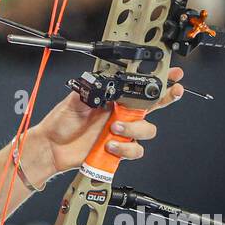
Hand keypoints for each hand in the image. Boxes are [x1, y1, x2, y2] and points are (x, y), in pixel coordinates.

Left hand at [24, 68, 184, 178]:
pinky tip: (110, 146)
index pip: (138, 87)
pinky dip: (125, 149)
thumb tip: (104, 81)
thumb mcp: (75, 100)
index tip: (172, 74)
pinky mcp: (118, 151)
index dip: (158, 80)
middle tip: (173, 92)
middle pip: (153, 106)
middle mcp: (121, 114)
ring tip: (114, 128)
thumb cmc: (61, 123)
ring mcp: (121, 133)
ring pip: (147, 130)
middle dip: (167, 98)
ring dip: (134, 129)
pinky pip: (135, 151)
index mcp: (113, 99)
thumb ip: (92, 90)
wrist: (52, 147)